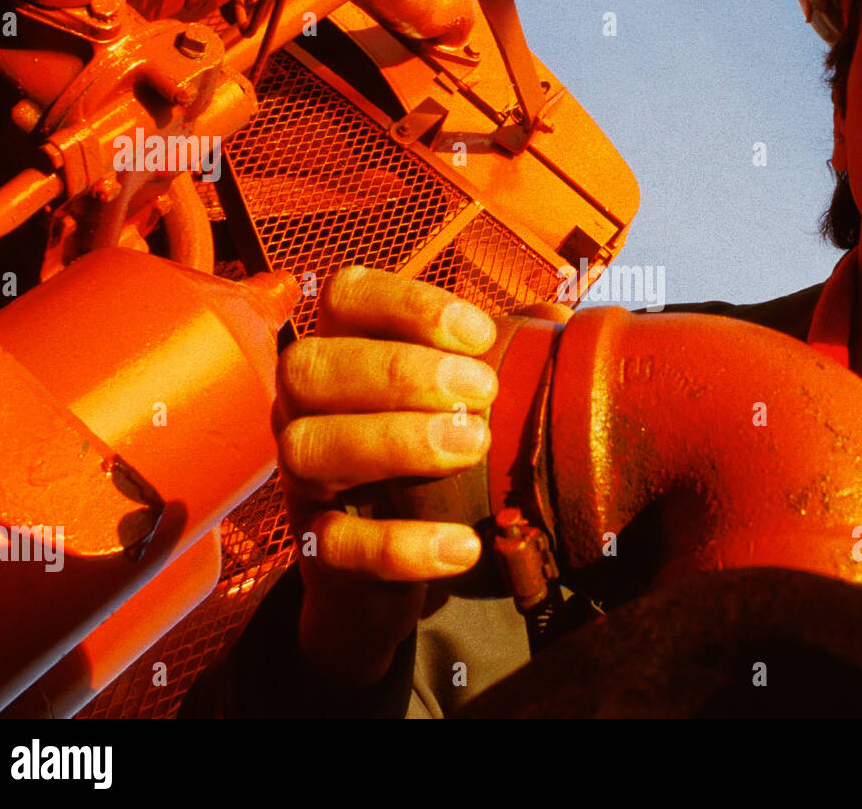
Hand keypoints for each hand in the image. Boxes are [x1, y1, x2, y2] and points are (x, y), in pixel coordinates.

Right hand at [272, 266, 498, 685]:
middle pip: (311, 366)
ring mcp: (302, 477)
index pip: (345, 297)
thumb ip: (510, 351)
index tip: (481, 335)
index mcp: (344, 348)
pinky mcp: (316, 548)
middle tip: (483, 391)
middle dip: (400, 372)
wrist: (409, 562)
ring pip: (308, 446)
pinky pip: (336, 543)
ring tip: (473, 445)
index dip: (407, 304)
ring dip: (393, 441)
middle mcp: (304, 406)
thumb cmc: (443, 451)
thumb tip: (560, 325)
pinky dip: (400, 546)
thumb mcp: (471, 394)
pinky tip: (463, 545)